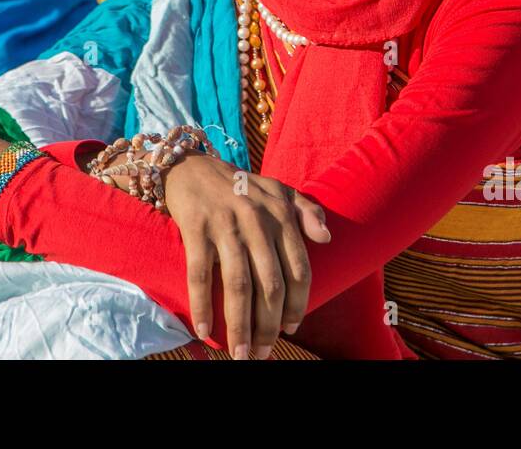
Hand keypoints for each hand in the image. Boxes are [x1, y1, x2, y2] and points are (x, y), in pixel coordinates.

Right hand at [162, 150, 329, 359]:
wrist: (192, 166)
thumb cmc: (240, 185)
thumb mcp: (279, 190)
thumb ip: (307, 211)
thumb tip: (327, 236)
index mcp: (281, 215)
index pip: (299, 269)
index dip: (298, 304)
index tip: (291, 328)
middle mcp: (257, 222)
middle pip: (270, 285)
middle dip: (269, 326)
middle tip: (264, 354)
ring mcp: (226, 226)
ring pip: (238, 286)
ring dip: (240, 326)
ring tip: (240, 354)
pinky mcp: (196, 230)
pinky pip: (200, 276)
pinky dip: (202, 306)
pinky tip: (204, 331)